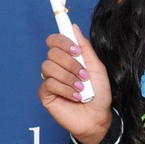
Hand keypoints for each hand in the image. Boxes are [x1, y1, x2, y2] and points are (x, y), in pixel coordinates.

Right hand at [38, 25, 113, 143]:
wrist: (98, 116)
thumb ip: (85, 48)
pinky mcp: (45, 94)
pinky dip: (65, 90)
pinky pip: (49, 84)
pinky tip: (76, 97)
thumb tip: (74, 27)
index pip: (54, 40)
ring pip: (48, 67)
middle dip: (71, 64)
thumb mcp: (97, 67)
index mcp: (68, 58)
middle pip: (52, 52)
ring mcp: (50, 80)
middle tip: (84, 76)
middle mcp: (57, 66)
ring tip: (81, 88)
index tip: (75, 50)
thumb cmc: (99, 93)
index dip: (62, 41)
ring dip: (69, 78)